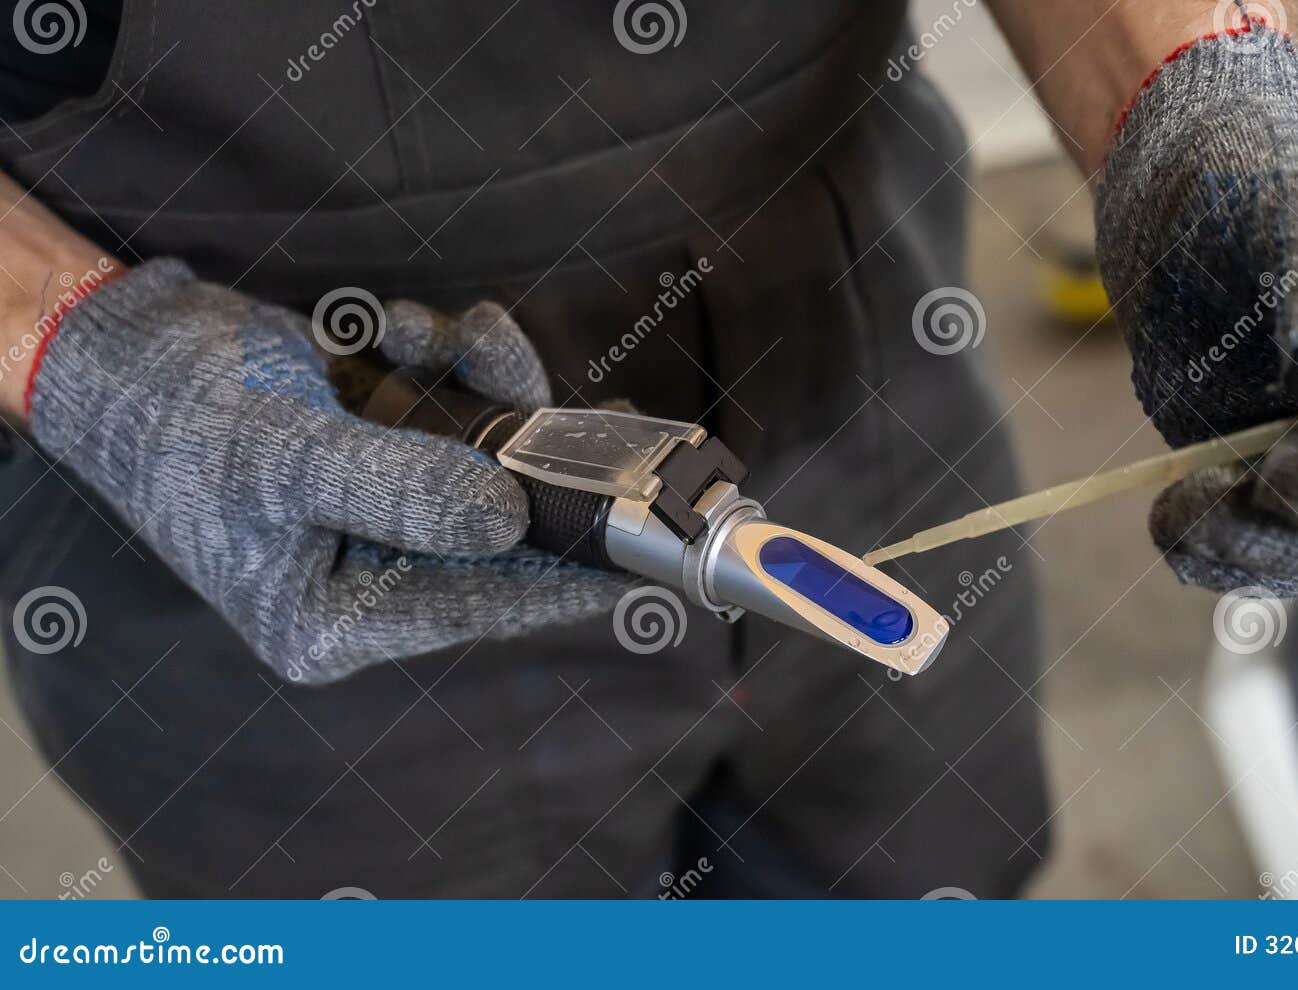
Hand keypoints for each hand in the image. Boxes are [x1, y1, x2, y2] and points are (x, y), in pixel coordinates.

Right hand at [27, 260, 623, 681]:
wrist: (117, 343)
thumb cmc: (176, 416)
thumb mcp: (282, 458)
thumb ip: (399, 489)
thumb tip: (510, 518)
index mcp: (336, 614)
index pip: (482, 604)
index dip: (572, 576)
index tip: (651, 552)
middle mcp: (369, 574)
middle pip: (500, 526)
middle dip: (527, 446)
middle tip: (571, 401)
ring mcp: (384, 510)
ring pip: (488, 457)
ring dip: (479, 383)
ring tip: (436, 332)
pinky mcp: (388, 450)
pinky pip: (456, 411)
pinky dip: (444, 360)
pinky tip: (397, 328)